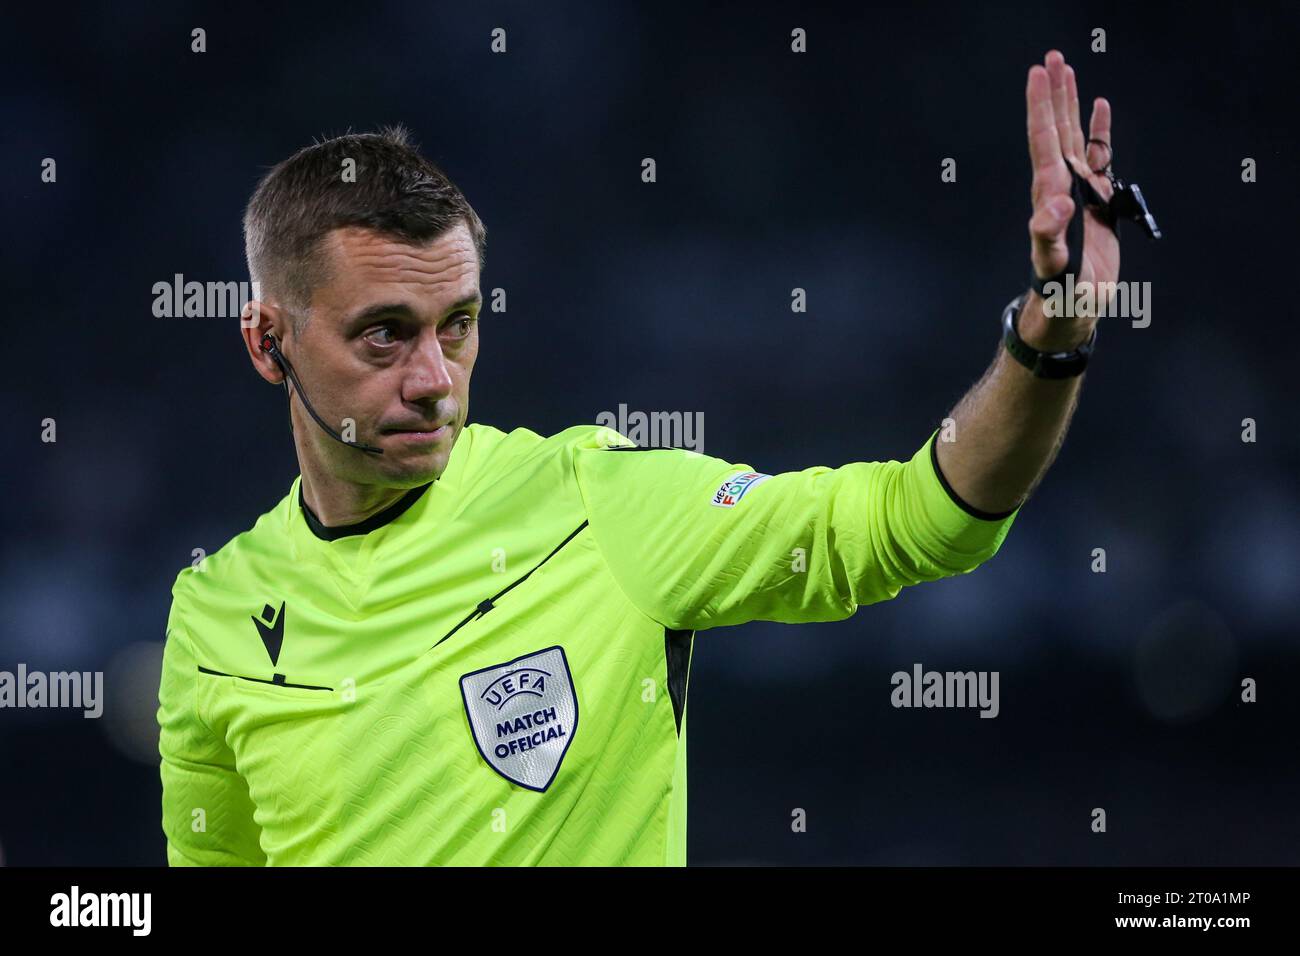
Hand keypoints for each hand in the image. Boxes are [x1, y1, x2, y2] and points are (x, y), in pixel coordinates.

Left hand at [1025, 50, 1119, 329]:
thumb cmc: (1059, 290)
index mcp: (1050, 192)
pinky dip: (1100, 131)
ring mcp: (1079, 189)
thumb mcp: (1053, 264)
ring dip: (1071, 105)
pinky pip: (1100, 156)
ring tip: (1068, 71)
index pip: (1043, 139)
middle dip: (1053, 94)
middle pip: (1055, 128)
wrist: (1073, 306)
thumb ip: (1050, 234)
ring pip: (1074, 136)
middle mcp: (1061, 184)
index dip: (1040, 106)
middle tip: (1051, 58)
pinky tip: (1100, 110)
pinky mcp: (1098, 200)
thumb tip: (1056, 206)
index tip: (1038, 74)